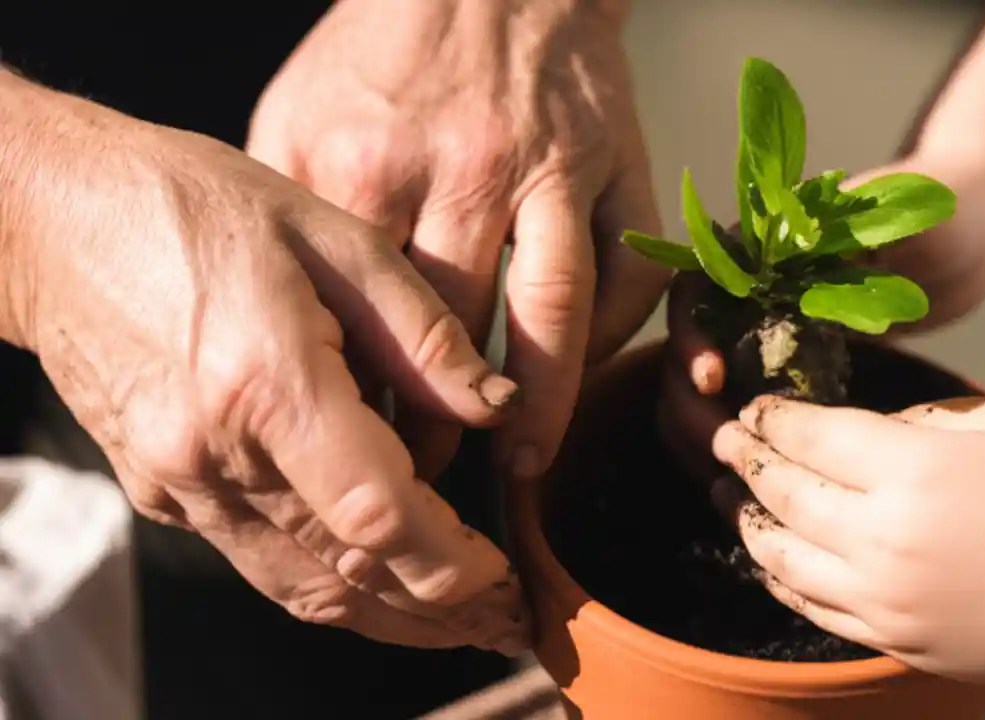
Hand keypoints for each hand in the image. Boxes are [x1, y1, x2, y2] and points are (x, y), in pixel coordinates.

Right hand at [2, 78, 528, 653]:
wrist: (55, 220)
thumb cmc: (197, 207)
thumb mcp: (334, 236)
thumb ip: (422, 332)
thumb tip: (495, 406)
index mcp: (267, 384)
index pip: (377, 517)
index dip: (452, 564)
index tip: (506, 575)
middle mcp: (216, 455)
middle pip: (348, 574)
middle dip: (440, 609)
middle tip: (508, 617)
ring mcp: (179, 484)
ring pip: (302, 588)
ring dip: (388, 616)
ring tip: (461, 618)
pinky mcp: (161, 491)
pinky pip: (260, 561)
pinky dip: (330, 584)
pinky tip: (381, 577)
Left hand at [247, 0, 666, 480]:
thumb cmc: (383, 51)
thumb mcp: (298, 117)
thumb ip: (292, 224)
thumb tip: (293, 333)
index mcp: (369, 168)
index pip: (363, 324)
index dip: (367, 408)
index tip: (366, 463)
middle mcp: (463, 173)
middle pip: (456, 335)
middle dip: (445, 428)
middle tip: (438, 490)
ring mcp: (550, 171)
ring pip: (555, 319)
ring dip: (543, 408)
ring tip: (524, 466)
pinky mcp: (618, 165)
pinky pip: (627, 276)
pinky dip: (611, 338)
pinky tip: (583, 374)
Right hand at [657, 154, 984, 470]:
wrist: (969, 235)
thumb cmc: (942, 207)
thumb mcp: (905, 211)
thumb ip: (858, 227)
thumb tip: (805, 248)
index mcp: (762, 243)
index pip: (696, 287)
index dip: (690, 334)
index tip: (713, 379)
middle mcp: (751, 285)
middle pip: (689, 345)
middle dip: (690, 398)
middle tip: (723, 443)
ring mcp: (768, 326)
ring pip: (705, 383)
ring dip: (703, 427)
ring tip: (725, 470)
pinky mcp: (792, 362)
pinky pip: (745, 404)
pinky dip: (739, 441)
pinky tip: (753, 477)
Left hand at [706, 395, 984, 683]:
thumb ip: (919, 420)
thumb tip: (858, 432)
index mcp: (913, 472)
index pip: (812, 436)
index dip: (774, 418)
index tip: (755, 407)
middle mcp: (883, 537)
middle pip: (784, 493)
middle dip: (744, 461)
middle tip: (722, 440)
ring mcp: (880, 596)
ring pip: (781, 557)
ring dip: (746, 521)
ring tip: (728, 496)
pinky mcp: (887, 637)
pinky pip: (809, 605)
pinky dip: (778, 576)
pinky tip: (768, 554)